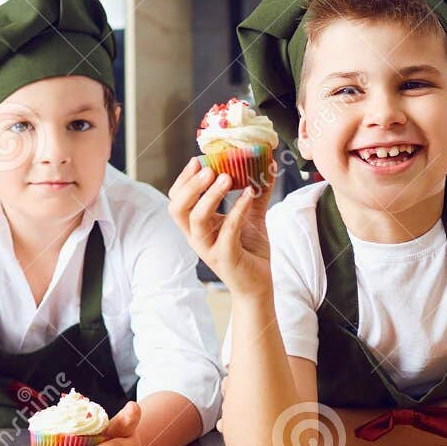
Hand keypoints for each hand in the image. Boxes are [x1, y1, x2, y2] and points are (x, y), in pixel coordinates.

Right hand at [168, 157, 275, 297]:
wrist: (258, 285)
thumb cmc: (250, 251)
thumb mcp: (252, 217)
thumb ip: (257, 192)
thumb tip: (269, 165)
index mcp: (197, 225)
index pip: (177, 199)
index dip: (184, 179)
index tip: (197, 160)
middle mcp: (197, 237)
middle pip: (177, 208)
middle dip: (190, 186)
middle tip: (209, 168)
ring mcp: (209, 248)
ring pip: (197, 219)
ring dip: (210, 196)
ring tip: (227, 178)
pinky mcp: (225, 258)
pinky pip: (227, 231)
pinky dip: (237, 210)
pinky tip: (249, 194)